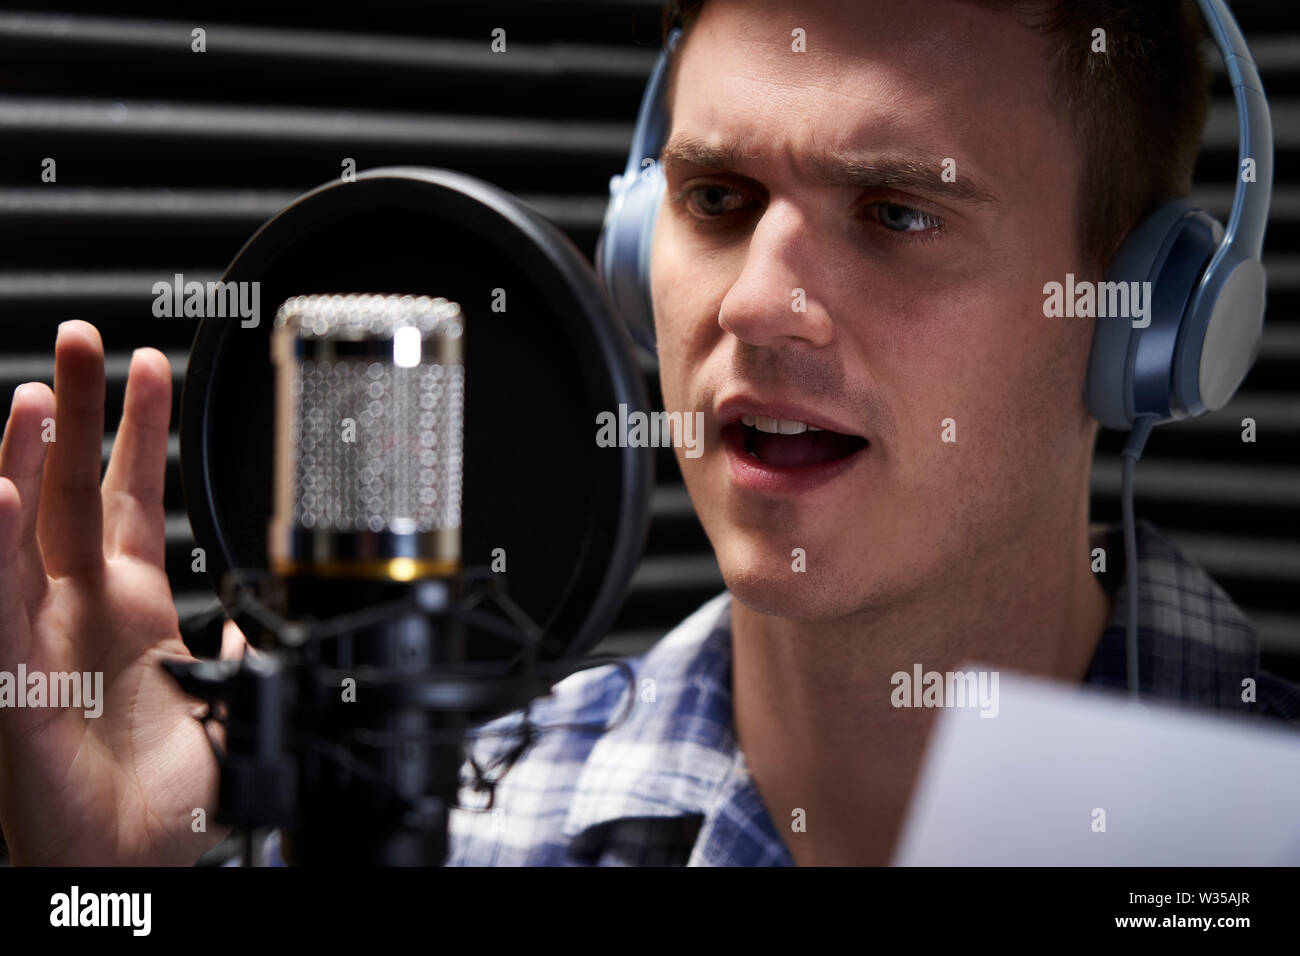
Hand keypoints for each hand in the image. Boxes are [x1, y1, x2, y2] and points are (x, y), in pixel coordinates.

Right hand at [0, 321, 243, 864]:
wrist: (139, 864)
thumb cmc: (168, 791)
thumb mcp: (223, 692)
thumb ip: (238, 640)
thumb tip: (261, 604)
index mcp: (132, 604)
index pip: (130, 494)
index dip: (139, 430)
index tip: (153, 365)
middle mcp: (79, 608)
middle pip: (69, 487)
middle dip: (79, 411)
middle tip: (83, 337)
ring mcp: (39, 638)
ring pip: (22, 533)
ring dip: (26, 461)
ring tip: (40, 394)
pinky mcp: (13, 683)